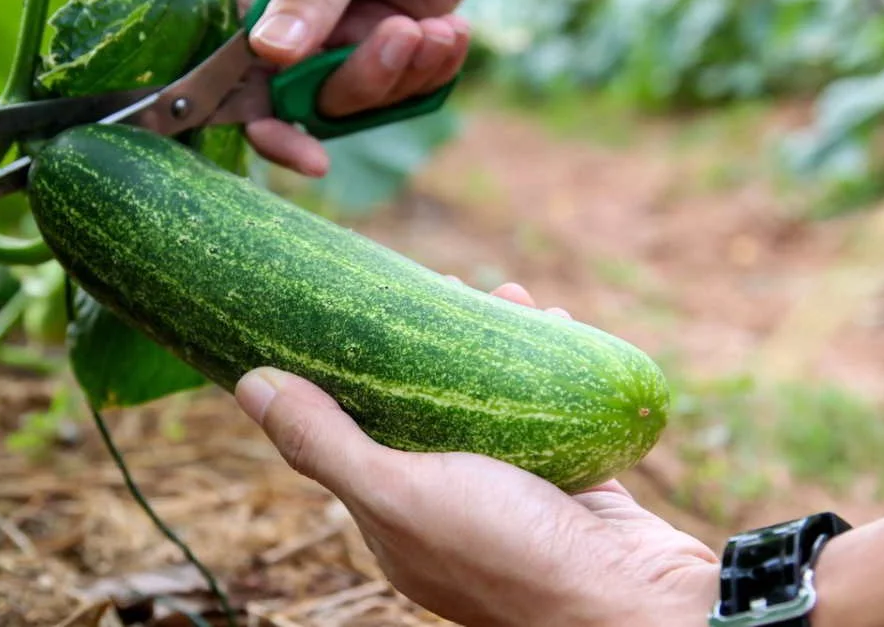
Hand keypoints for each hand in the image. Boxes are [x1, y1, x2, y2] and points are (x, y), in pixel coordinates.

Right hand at [228, 0, 487, 176]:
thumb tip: (269, 56)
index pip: (248, 82)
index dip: (273, 130)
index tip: (310, 160)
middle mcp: (303, 26)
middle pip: (317, 98)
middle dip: (367, 79)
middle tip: (406, 35)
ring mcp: (353, 33)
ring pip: (370, 95)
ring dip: (411, 71)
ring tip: (441, 29)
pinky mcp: (401, 34)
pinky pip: (412, 81)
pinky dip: (437, 65)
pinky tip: (454, 32)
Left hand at [233, 281, 721, 626]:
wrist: (635, 603)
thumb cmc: (507, 553)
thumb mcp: (399, 493)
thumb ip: (324, 442)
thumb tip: (249, 384)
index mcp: (397, 521)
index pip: (358, 433)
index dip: (354, 373)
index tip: (359, 311)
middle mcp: (451, 508)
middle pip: (430, 410)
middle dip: (432, 348)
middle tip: (442, 287)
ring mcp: (514, 495)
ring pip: (494, 405)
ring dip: (495, 348)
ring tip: (502, 295)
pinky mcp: (573, 482)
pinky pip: (552, 413)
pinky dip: (550, 367)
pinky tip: (553, 323)